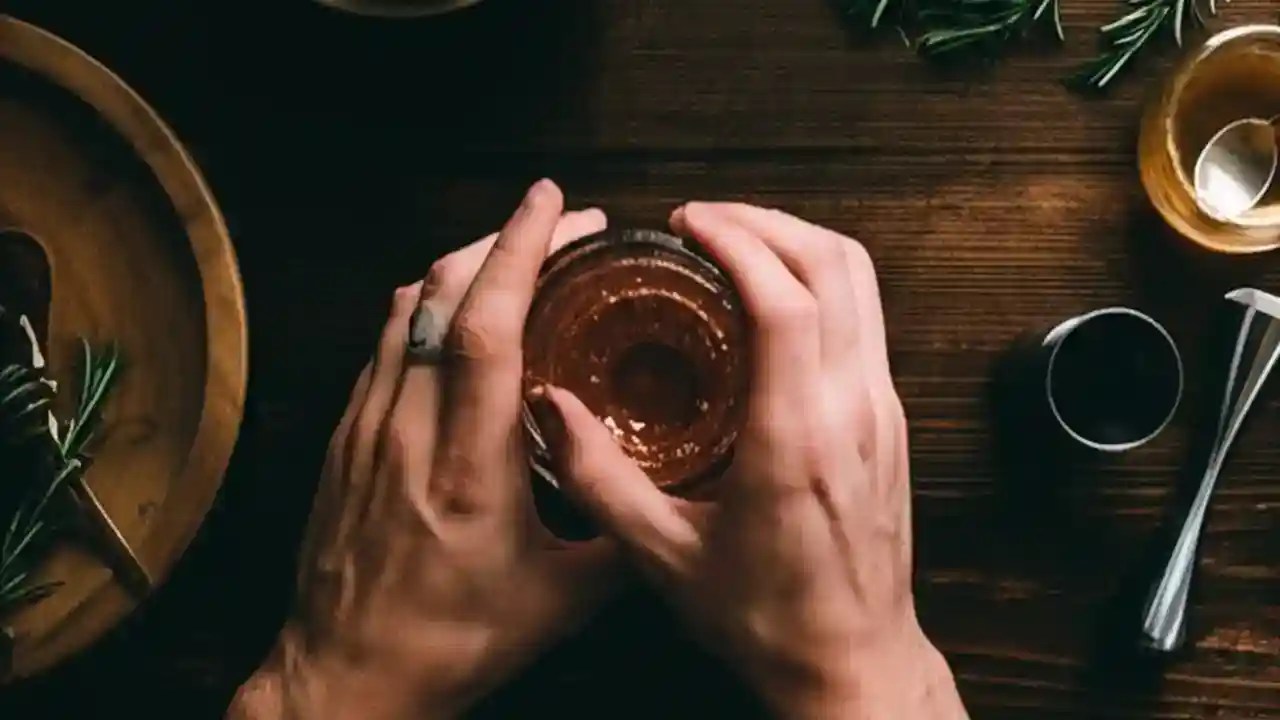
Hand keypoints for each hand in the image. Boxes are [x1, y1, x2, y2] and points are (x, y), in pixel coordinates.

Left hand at [229, 181, 617, 719]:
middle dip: (501, 239)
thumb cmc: (450, 641)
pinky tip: (457, 319)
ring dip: (459, 266)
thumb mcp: (559, 601)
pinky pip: (383, 345)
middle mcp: (407, 428)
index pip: (487, 325)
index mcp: (468, 464)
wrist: (344, 675)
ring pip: (404, 310)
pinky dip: (424, 308)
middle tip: (558, 225)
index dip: (520, 250)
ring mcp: (366, 428)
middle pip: (440, 294)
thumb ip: (621, 541)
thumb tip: (675, 498)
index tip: (554, 205)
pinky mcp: (344, 440)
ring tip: (514, 257)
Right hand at [527, 203, 966, 718]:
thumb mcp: (663, 558)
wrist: (853, 663)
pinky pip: (865, 319)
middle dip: (770, 221)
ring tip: (736, 243)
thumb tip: (549, 410)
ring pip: (862, 284)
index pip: (788, 298)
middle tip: (706, 220)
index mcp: (796, 438)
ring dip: (800, 244)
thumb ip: (598, 480)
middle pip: (838, 265)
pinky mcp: (891, 421)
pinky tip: (768, 303)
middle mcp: (852, 409)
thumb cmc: (766, 620)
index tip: (690, 221)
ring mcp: (882, 410)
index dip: (739, 240)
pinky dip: (820, 284)